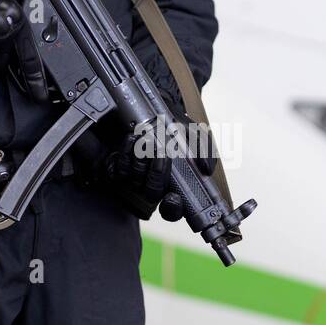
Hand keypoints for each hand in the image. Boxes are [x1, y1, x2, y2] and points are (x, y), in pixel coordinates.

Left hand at [106, 104, 218, 222]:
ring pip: (135, 180)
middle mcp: (154, 188)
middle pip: (153, 193)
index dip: (173, 207)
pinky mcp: (120, 170)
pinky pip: (119, 169)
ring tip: (147, 141)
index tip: (173, 196)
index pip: (174, 210)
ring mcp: (136, 181)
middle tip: (161, 154)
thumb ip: (205, 152)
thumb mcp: (196, 137)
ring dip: (141, 161)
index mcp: (175, 188)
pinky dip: (126, 154)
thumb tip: (206, 169)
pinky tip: (132, 139)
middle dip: (156, 174)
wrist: (157, 114)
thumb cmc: (179, 131)